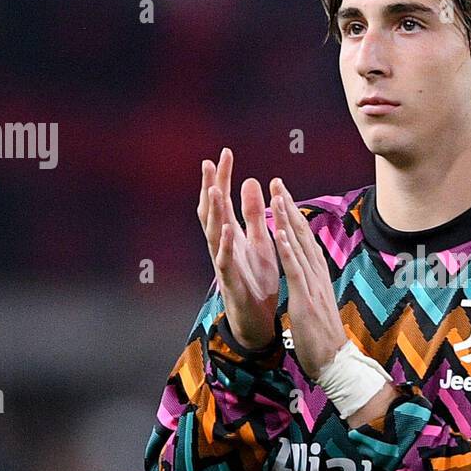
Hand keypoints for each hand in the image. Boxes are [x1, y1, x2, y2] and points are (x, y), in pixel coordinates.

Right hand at [197, 147, 278, 348]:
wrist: (258, 318)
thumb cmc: (258, 278)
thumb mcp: (260, 240)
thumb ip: (254, 214)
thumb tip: (250, 181)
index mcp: (233, 234)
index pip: (225, 200)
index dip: (224, 177)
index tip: (225, 153)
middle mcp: (223, 245)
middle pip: (212, 211)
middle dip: (211, 187)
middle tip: (210, 163)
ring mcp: (224, 262)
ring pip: (212, 234)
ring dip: (213, 212)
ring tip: (213, 190)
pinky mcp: (230, 281)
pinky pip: (223, 261)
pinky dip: (224, 245)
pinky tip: (226, 230)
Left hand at [268, 178, 348, 378]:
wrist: (335, 362)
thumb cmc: (322, 337)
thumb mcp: (316, 303)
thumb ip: (311, 283)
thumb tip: (308, 270)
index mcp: (317, 276)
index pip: (304, 239)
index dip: (293, 216)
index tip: (282, 195)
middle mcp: (317, 275)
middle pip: (302, 235)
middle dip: (289, 207)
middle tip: (277, 182)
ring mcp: (313, 285)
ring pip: (298, 246)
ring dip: (287, 219)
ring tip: (276, 196)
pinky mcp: (306, 298)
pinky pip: (295, 270)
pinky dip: (287, 249)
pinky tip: (279, 232)